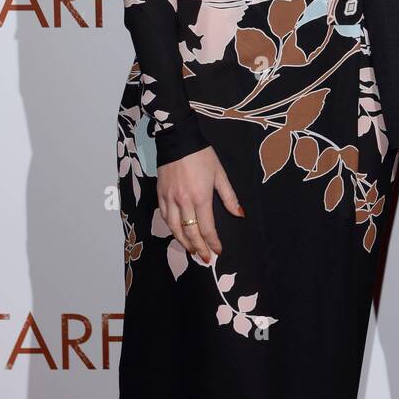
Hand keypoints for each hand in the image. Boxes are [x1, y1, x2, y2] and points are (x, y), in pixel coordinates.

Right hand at [156, 145, 244, 262]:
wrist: (178, 139)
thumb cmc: (202, 155)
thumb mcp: (220, 174)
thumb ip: (229, 197)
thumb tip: (239, 214)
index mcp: (201, 197)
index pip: (207, 228)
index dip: (213, 242)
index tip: (218, 251)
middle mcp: (183, 201)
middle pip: (190, 232)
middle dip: (199, 248)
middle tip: (205, 258)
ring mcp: (169, 198)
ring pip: (174, 228)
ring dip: (183, 242)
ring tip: (192, 250)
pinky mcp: (159, 194)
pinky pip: (164, 217)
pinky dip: (171, 228)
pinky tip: (177, 232)